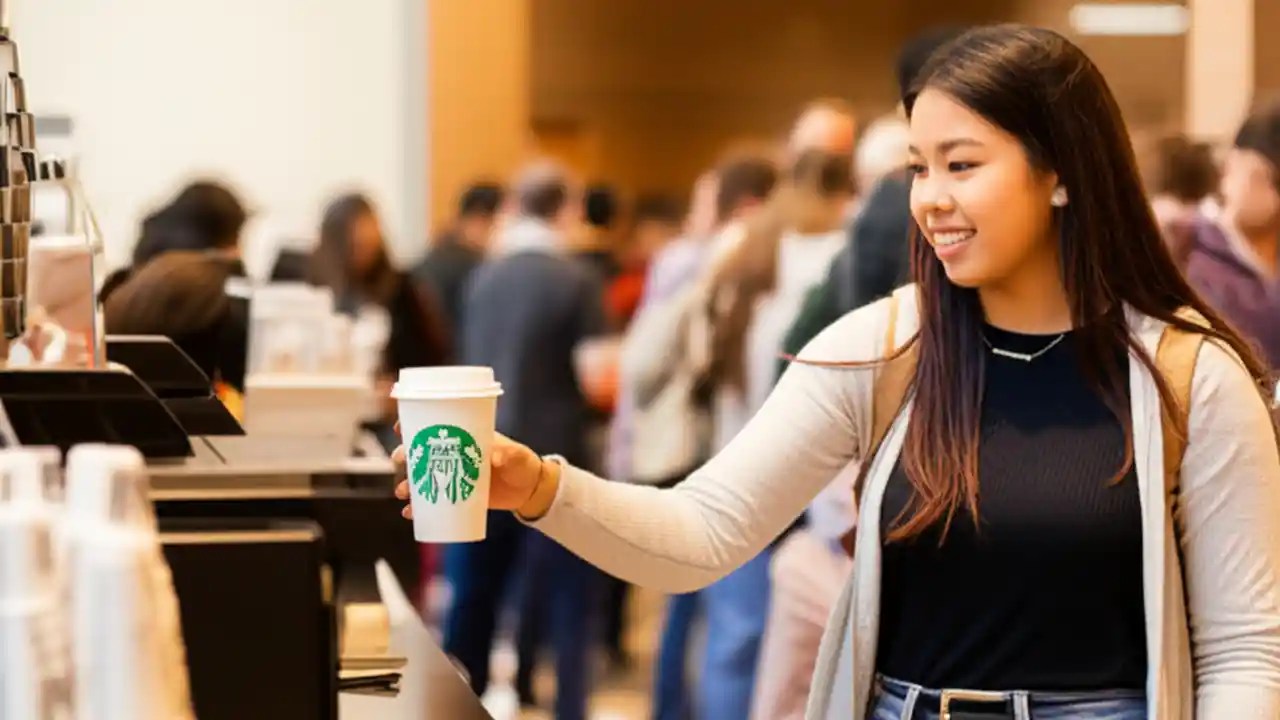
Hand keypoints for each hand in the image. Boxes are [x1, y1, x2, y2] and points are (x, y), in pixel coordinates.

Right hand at [393, 428, 544, 518]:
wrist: (529, 489)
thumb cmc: (522, 464)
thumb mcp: (516, 455)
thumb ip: (507, 454)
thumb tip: (496, 458)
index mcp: (466, 438)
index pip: (437, 427)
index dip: (416, 424)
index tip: (400, 426)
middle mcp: (455, 456)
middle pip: (423, 452)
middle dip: (406, 455)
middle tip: (400, 460)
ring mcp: (454, 476)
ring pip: (424, 477)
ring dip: (408, 483)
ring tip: (402, 492)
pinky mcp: (457, 496)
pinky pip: (433, 501)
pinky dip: (420, 508)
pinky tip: (411, 513)